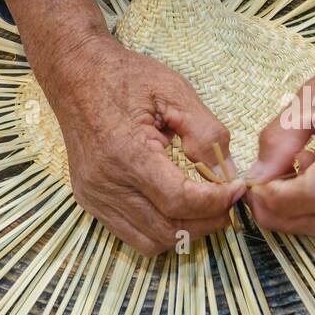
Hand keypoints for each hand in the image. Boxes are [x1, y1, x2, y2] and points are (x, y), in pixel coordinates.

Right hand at [0, 0, 242, 255]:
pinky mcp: (90, 200)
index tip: (239, 189)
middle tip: (229, 201)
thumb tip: (229, 174)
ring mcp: (94, 196)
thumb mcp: (174, 92)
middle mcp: (105, 182)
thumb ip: (207, 134)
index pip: (179, 200)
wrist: (75, 73)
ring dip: (186, 231)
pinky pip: (132, 235)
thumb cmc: (126, 77)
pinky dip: (162, 230)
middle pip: (168, 228)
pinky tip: (178, 208)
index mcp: (126, 152)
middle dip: (208, 220)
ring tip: (207, 208)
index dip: (216, 202)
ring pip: (151, 241)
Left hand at [245, 35, 314, 234]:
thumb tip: (256, 178)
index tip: (252, 187)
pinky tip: (305, 174)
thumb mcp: (309, 99)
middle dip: (279, 213)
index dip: (275, 199)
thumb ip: (279, 141)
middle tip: (253, 193)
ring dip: (295, 211)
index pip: (312, 196)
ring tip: (278, 179)